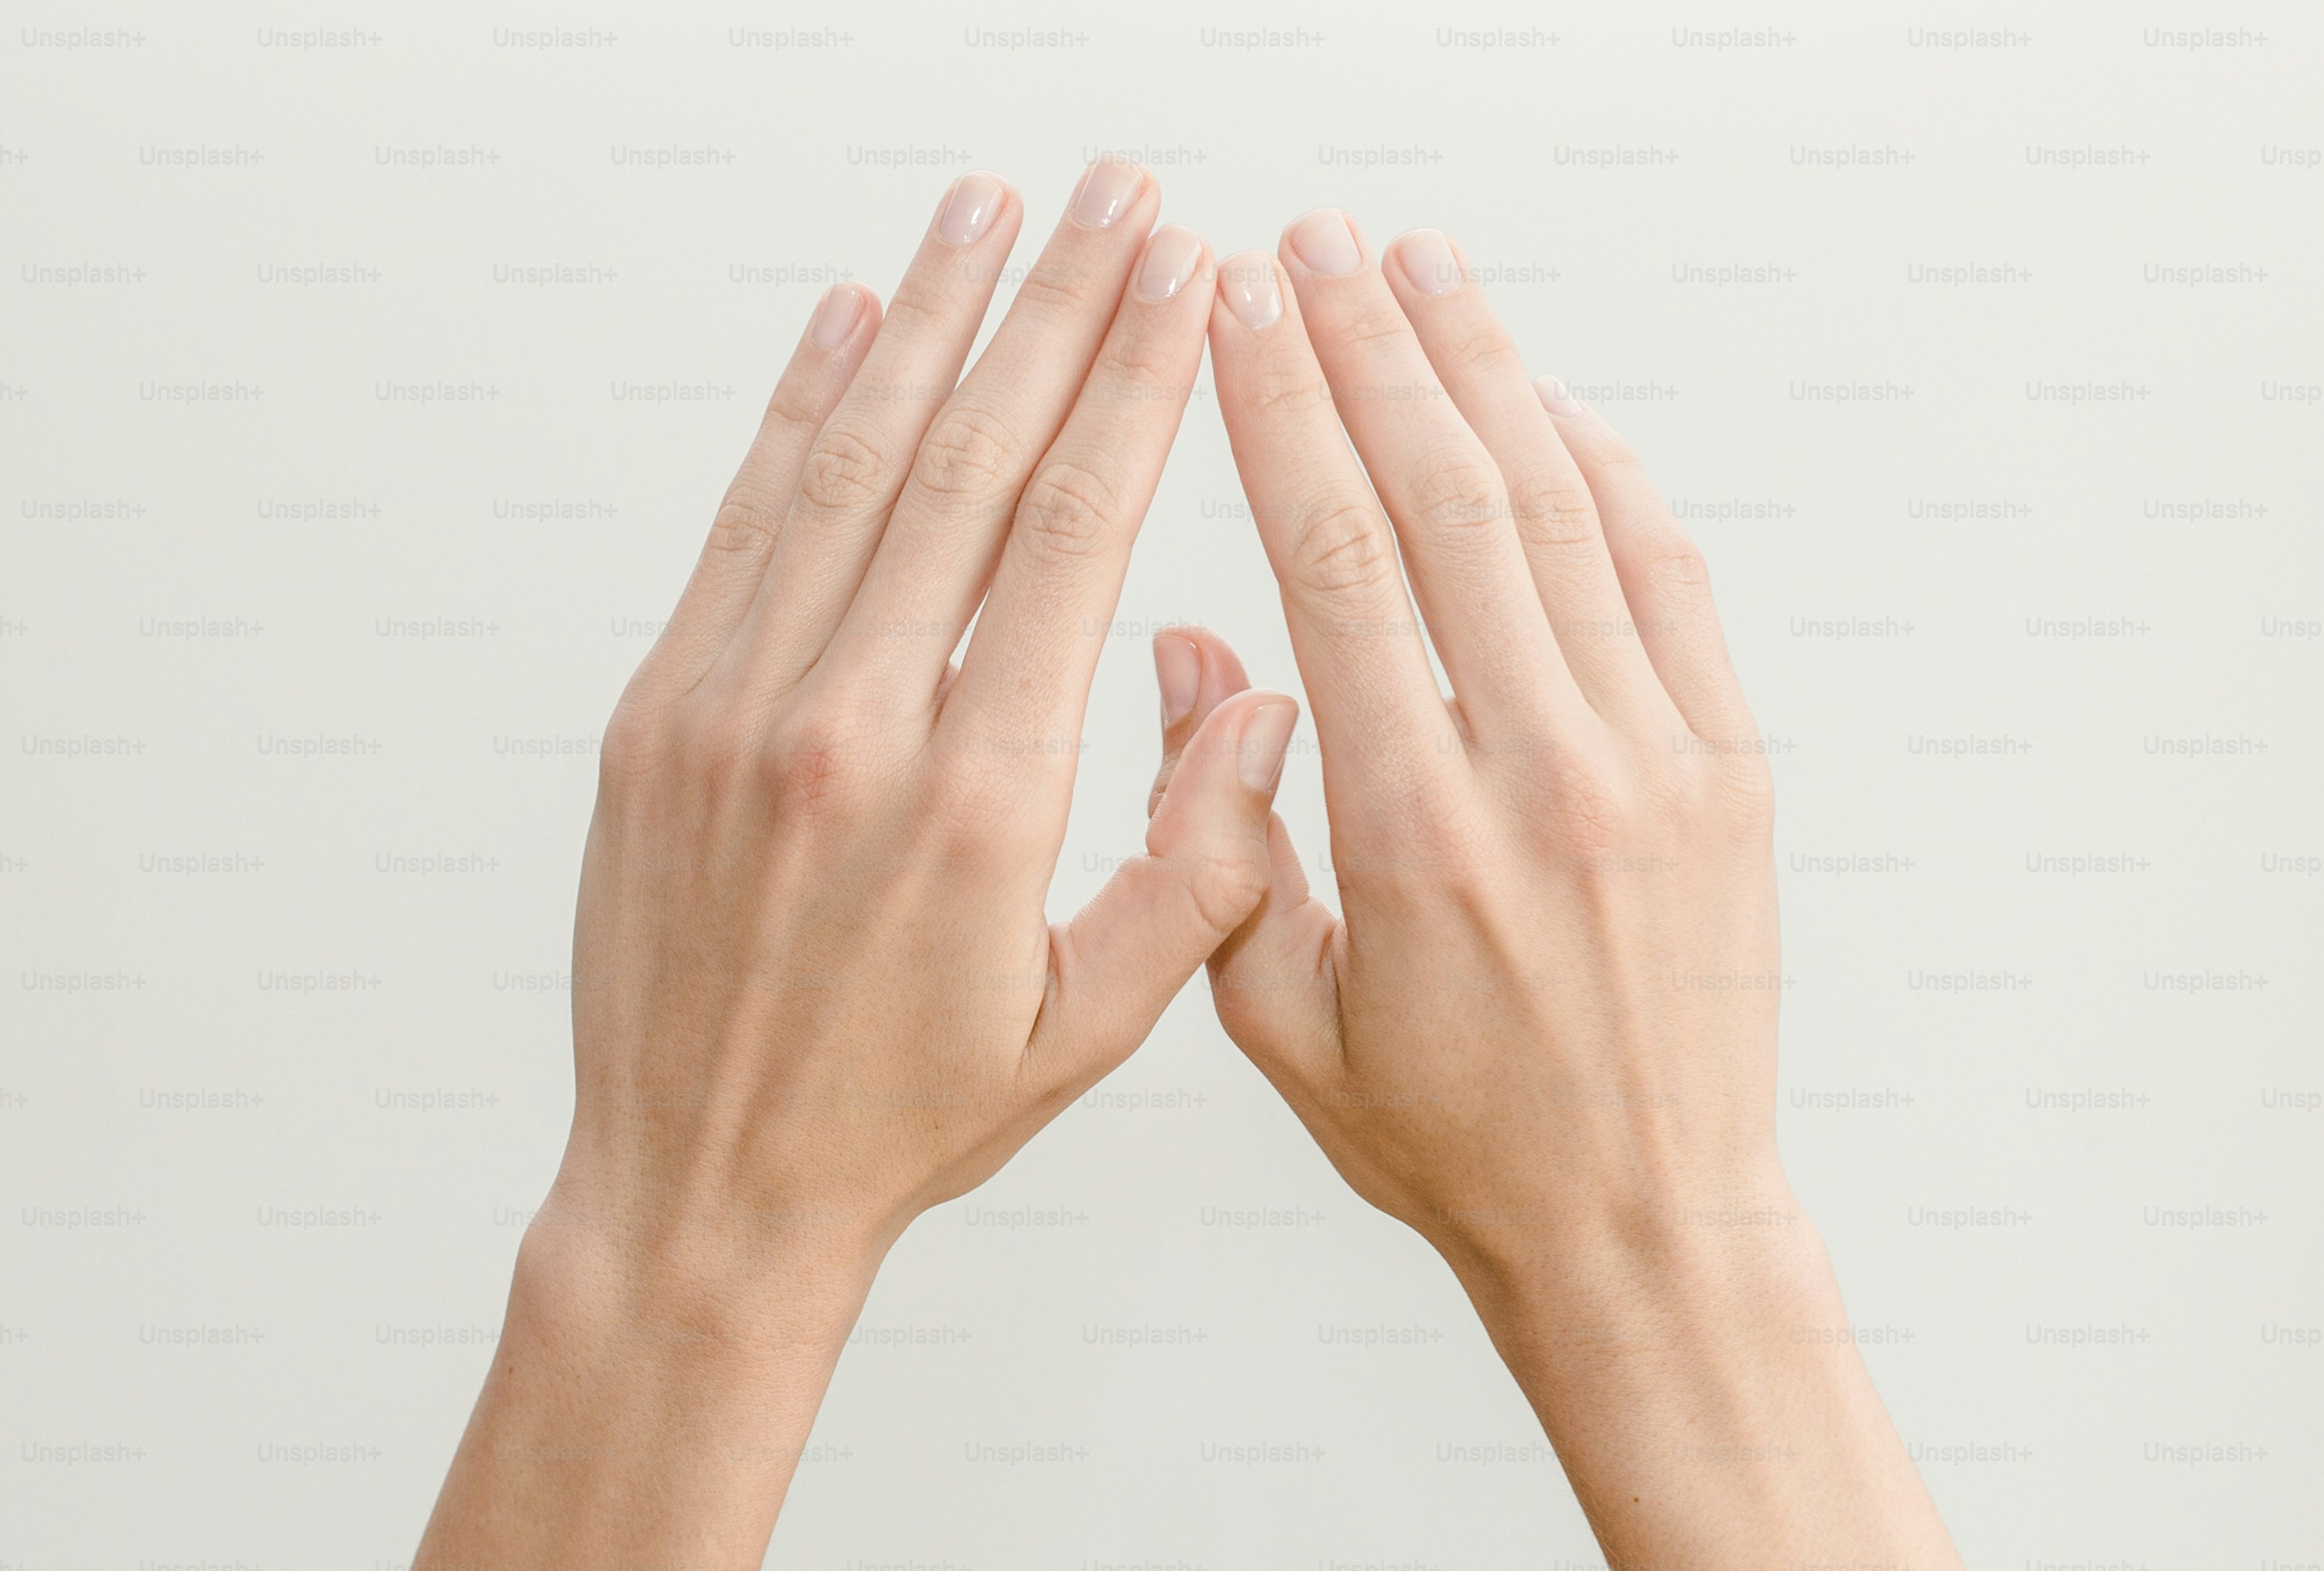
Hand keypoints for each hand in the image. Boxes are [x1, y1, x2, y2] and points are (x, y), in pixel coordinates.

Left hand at [416, 160, 1295, 1565]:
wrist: (701, 1189)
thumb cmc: (908, 1117)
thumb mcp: (1092, 1024)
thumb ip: (1197, 865)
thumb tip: (1260, 698)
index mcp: (982, 797)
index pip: (1073, 535)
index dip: (1135, 388)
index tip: (1184, 281)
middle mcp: (853, 727)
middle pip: (970, 465)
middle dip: (1057, 311)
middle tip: (1119, 195)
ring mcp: (738, 708)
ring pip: (851, 466)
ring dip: (929, 321)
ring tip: (991, 207)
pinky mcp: (659, 716)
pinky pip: (741, 527)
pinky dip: (794, 411)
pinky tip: (847, 319)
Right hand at [1200, 212, 1958, 1567]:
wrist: (1644, 1224)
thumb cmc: (1450, 1139)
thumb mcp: (1276, 1018)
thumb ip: (1216, 834)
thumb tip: (1189, 652)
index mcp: (1411, 832)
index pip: (1332, 561)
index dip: (1275, 414)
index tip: (1231, 315)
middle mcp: (1541, 773)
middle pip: (1445, 499)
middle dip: (1363, 350)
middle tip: (1303, 247)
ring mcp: (1655, 761)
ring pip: (1561, 511)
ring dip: (1481, 373)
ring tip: (1415, 268)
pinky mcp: (1729, 770)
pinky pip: (1665, 578)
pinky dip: (1603, 471)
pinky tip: (1541, 402)